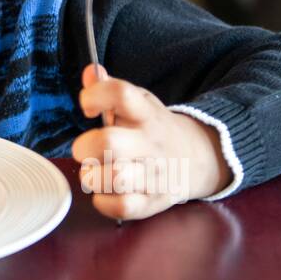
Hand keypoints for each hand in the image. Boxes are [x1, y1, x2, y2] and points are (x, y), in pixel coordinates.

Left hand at [70, 64, 230, 220]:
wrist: (197, 157)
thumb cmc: (153, 128)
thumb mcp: (139, 103)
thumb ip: (110, 89)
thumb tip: (91, 72)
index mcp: (146, 114)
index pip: (120, 94)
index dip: (95, 96)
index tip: (87, 106)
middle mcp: (151, 144)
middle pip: (109, 143)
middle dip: (84, 146)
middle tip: (83, 149)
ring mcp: (154, 175)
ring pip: (115, 178)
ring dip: (92, 177)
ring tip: (92, 172)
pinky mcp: (154, 201)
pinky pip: (123, 207)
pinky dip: (104, 202)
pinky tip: (103, 192)